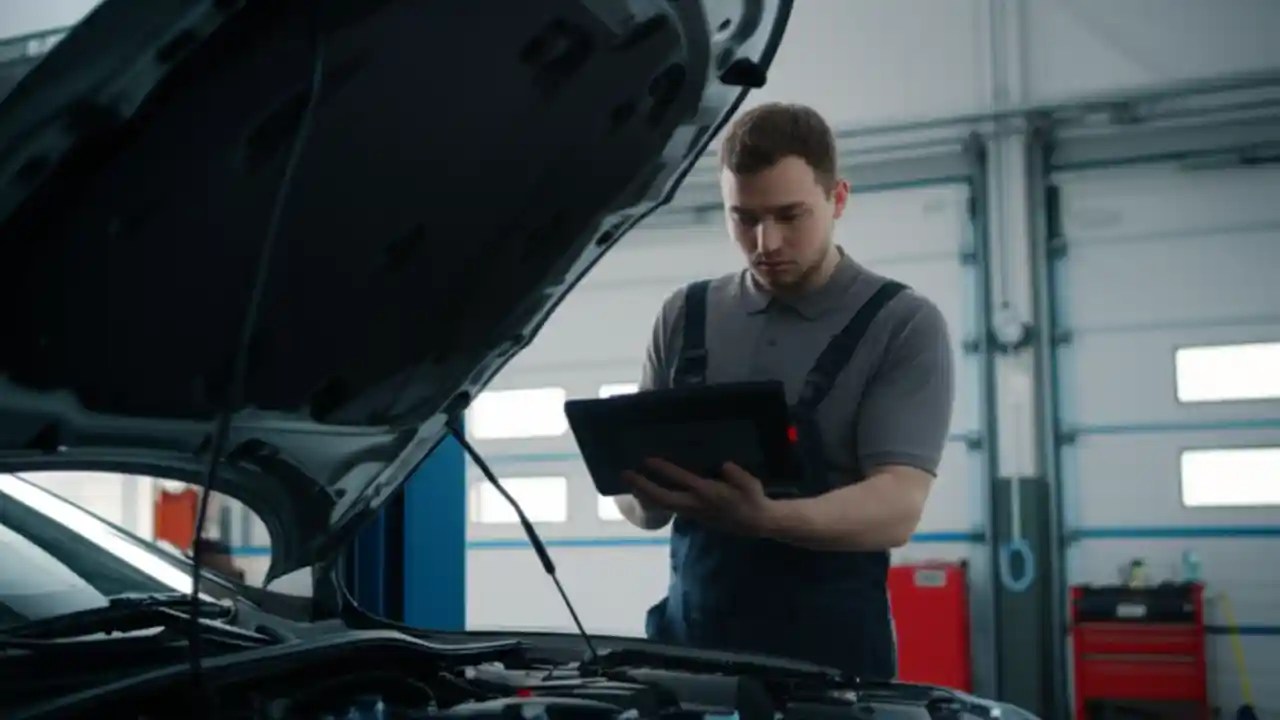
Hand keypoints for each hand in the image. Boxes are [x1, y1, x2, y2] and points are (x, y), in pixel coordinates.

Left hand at [621, 458, 776, 535]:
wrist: (757, 523)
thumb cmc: (753, 499)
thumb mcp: (750, 484)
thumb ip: (737, 475)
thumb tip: (724, 465)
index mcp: (708, 493)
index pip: (681, 480)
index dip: (664, 470)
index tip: (648, 459)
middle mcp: (696, 504)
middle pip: (662, 497)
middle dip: (642, 486)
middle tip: (625, 474)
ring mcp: (692, 512)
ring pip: (663, 505)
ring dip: (645, 494)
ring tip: (629, 482)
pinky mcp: (693, 516)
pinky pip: (669, 507)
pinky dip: (655, 499)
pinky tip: (647, 492)